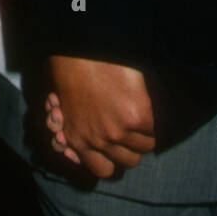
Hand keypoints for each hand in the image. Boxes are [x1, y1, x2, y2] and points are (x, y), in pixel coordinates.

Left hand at [43, 56, 154, 178]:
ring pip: (144, 147)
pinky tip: (143, 102)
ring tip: (138, 114)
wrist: (84, 45)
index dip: (113, 159)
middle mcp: (98, 140)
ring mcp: (118, 131)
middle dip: (131, 147)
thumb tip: (77, 138)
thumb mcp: (63, 101)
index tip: (116, 147)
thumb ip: (73, 124)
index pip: (102, 170)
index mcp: (77, 137)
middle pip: (128, 162)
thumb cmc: (70, 65)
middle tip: (130, 129)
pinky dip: (152, 118)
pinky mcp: (137, 117)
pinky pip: (153, 128)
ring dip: (144, 133)